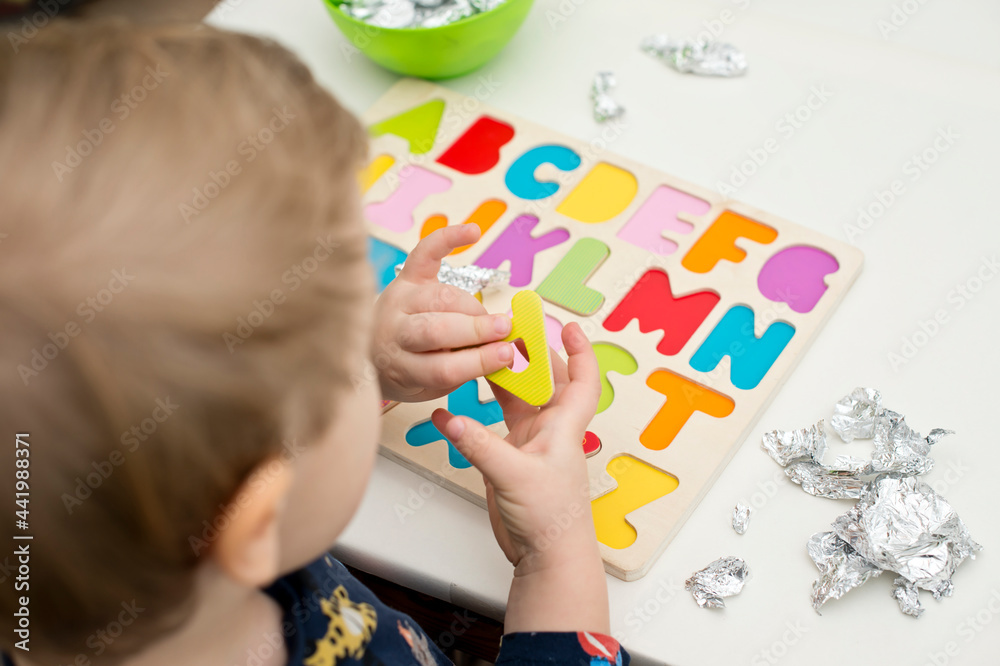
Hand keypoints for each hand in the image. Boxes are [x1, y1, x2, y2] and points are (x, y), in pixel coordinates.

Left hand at [373, 225, 513, 402]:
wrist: (370, 352)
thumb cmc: (410, 371)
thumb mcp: (431, 385)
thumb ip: (464, 368)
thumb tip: (507, 351)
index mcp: (400, 368)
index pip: (442, 368)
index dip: (478, 361)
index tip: (506, 355)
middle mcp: (394, 333)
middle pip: (437, 330)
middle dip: (476, 329)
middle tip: (504, 330)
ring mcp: (398, 301)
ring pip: (440, 297)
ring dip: (472, 307)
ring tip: (493, 319)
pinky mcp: (405, 277)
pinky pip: (425, 252)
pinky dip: (449, 238)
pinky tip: (474, 232)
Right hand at [431, 323, 608, 633]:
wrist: (547, 557)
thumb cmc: (552, 519)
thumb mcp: (514, 475)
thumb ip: (480, 445)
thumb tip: (450, 419)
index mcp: (564, 427)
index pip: (582, 380)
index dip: (580, 351)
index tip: (568, 326)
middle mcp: (549, 431)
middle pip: (544, 382)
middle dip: (530, 355)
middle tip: (507, 331)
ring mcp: (528, 445)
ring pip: (516, 401)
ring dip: (501, 380)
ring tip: (480, 356)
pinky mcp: (508, 461)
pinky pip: (490, 428)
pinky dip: (471, 418)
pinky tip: (449, 413)